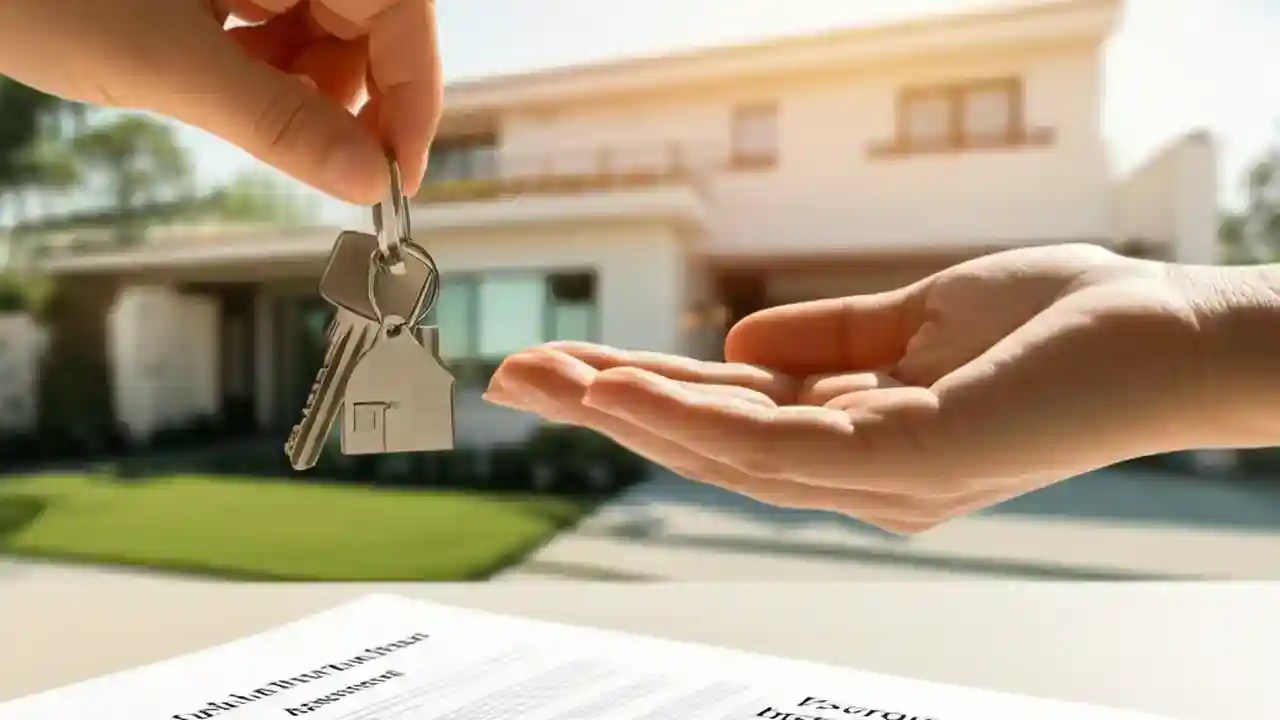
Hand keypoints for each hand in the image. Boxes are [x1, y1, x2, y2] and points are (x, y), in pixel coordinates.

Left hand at [0, 0, 441, 203]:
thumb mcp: (170, 65)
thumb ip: (279, 123)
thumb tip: (368, 179)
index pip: (401, 12)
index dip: (414, 94)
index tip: (397, 174)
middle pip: (370, 23)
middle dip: (354, 97)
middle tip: (328, 161)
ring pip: (325, 31)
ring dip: (306, 88)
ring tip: (247, 110)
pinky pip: (279, 26)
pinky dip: (268, 70)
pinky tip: (228, 86)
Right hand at [486, 245, 1228, 533]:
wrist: (1169, 331)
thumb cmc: (1059, 324)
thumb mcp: (916, 320)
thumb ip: (829, 337)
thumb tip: (742, 336)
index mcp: (856, 435)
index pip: (730, 415)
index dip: (644, 390)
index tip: (566, 363)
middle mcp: (858, 473)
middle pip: (709, 443)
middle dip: (606, 409)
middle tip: (512, 378)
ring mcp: (881, 477)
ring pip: (726, 452)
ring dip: (627, 414)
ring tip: (543, 381)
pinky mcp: (912, 461)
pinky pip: (782, 446)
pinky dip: (695, 421)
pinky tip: (628, 392)